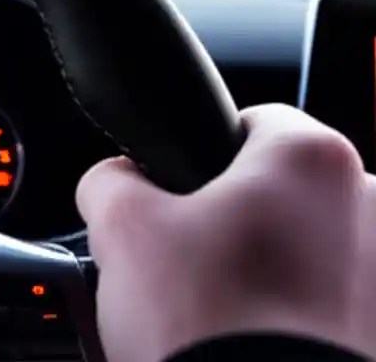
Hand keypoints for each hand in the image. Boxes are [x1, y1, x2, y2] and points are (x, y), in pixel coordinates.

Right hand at [77, 104, 375, 361]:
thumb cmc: (207, 326)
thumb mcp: (120, 227)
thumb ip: (111, 180)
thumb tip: (115, 182)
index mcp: (311, 157)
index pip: (246, 121)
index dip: (195, 160)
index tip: (173, 200)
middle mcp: (371, 204)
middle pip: (283, 191)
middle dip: (237, 222)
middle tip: (189, 267)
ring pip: (311, 252)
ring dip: (275, 272)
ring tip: (224, 316)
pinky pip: (334, 304)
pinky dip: (301, 316)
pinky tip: (256, 342)